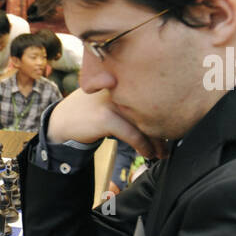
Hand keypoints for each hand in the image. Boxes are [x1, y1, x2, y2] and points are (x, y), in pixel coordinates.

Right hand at [46, 87, 167, 159]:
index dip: (165, 115)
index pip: (152, 98)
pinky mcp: (105, 117)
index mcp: (125, 81)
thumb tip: (160, 117)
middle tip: (169, 147)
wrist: (62, 121)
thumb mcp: (113, 102)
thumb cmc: (91, 113)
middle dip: (163, 131)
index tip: (173, 130)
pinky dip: (143, 146)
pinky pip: (132, 134)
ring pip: (144, 123)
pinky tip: (148, 153)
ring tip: (162, 154)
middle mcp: (119, 88)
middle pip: (151, 110)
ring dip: (156, 142)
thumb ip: (132, 104)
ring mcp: (112, 101)